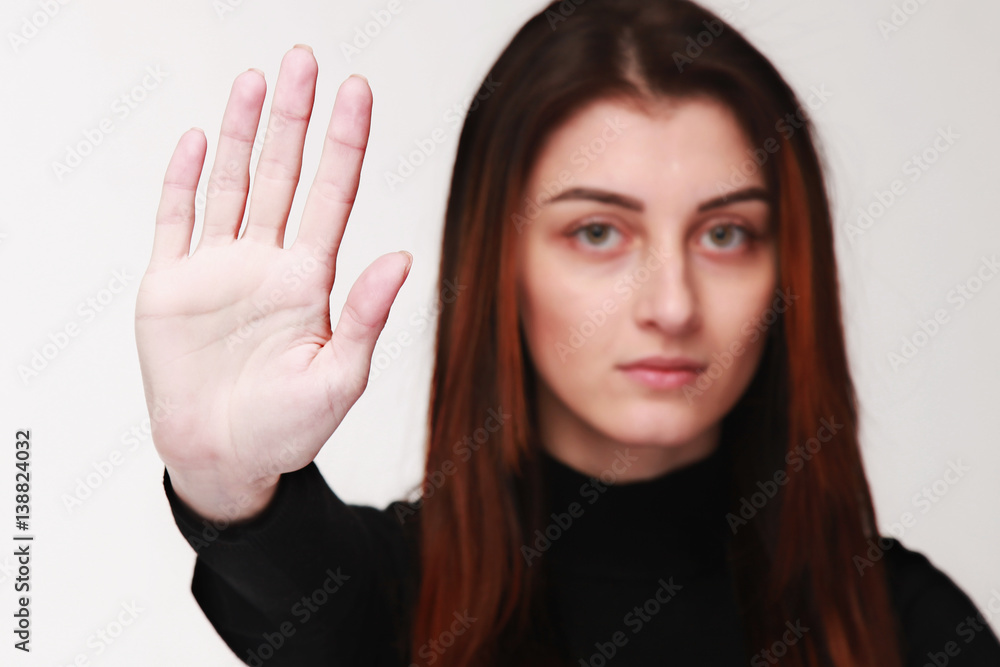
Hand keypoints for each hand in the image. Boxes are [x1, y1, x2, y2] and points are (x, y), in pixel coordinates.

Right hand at [135, 45, 410, 521]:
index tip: (358, 91)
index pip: (332, 196)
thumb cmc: (287, 428)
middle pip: (283, 174)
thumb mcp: (338, 379)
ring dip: (241, 132)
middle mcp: (267, 263)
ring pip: (232, 184)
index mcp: (310, 281)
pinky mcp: (172, 285)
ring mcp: (219, 269)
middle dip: (294, 118)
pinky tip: (198, 139)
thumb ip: (366, 317)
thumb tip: (403, 256)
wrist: (222, 459)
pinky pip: (176, 220)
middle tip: (303, 60)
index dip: (346, 143)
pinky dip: (184, 180)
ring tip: (255, 80)